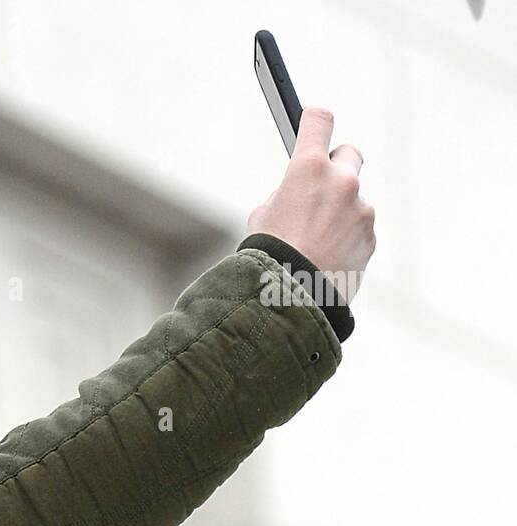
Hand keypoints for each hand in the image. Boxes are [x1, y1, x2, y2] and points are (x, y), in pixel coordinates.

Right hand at [246, 106, 376, 303]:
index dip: (315, 119)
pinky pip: (359, 228)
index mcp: (307, 169)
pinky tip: (325, 256)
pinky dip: (345, 239)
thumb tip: (301, 196)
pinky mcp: (370, 236)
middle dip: (336, 166)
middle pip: (349, 154)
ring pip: (353, 199)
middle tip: (319, 185)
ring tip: (313, 241)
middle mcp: (341, 182)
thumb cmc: (269, 257)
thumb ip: (286, 195)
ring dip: (339, 212)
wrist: (292, 299)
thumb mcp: (263, 216)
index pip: (319, 122)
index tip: (315, 120)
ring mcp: (361, 209)